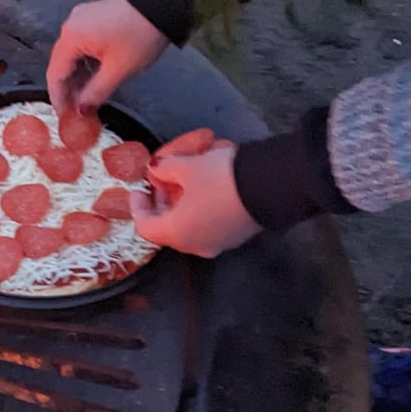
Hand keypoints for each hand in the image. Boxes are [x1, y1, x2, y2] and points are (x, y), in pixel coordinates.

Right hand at [47, 0, 168, 115]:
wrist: (162, 5)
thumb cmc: (140, 36)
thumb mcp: (118, 70)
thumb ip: (96, 93)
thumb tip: (82, 109)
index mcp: (71, 37)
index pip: (55, 74)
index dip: (58, 98)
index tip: (65, 116)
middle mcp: (71, 25)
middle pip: (61, 63)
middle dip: (68, 89)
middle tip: (77, 110)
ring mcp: (82, 18)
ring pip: (72, 54)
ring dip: (78, 76)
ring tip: (88, 97)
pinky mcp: (94, 17)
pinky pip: (82, 44)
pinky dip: (85, 62)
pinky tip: (95, 76)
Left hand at [131, 142, 261, 258]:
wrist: (272, 186)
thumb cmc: (221, 178)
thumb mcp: (188, 166)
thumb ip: (164, 168)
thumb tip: (155, 169)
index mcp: (177, 234)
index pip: (145, 226)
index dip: (138, 206)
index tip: (138, 189)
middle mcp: (196, 245)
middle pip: (168, 226)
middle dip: (163, 200)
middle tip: (162, 179)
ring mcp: (218, 243)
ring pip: (190, 223)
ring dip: (183, 201)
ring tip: (186, 176)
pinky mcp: (237, 236)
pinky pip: (210, 222)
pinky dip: (202, 205)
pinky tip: (207, 184)